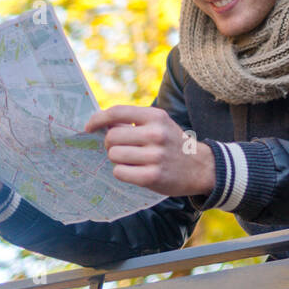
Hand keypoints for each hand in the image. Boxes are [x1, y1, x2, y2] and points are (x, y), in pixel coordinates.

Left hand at [87, 105, 214, 196]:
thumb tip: (101, 124)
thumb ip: (134, 121)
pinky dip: (122, 172)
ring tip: (132, 160)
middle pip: (111, 137)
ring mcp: (155, 156)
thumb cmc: (172, 144)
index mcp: (156, 116)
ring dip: (117, 159)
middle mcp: (156, 134)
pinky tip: (135, 171)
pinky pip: (120, 172)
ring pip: (114, 155)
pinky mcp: (152, 176)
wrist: (200, 167)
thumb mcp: (160, 124)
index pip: (117, 112)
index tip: (88, 127)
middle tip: (122, 149)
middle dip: (111, 144)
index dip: (98, 119)